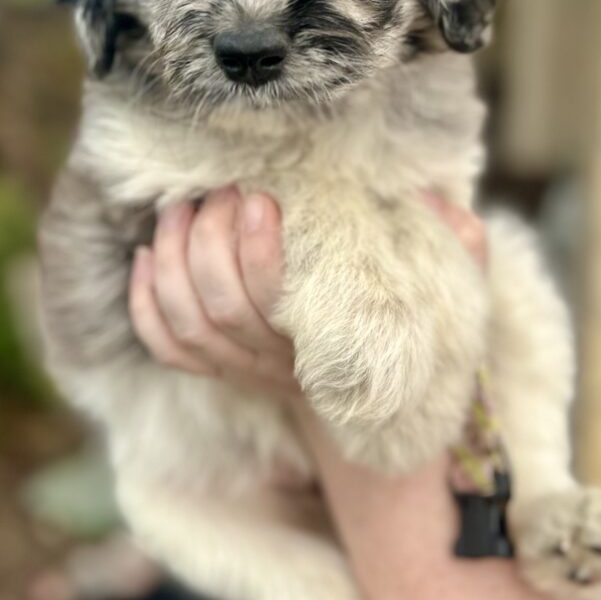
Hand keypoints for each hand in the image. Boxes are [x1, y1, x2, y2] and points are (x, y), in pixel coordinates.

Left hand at [129, 186, 487, 393]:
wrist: (378, 408)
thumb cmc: (410, 331)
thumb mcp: (448, 294)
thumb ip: (455, 250)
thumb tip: (439, 204)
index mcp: (327, 343)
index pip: (271, 300)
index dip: (255, 248)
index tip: (261, 197)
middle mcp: (277, 365)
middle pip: (219, 307)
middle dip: (208, 241)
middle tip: (221, 191)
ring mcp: (243, 371)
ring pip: (185, 321)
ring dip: (172, 260)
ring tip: (182, 209)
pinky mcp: (218, 372)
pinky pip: (165, 346)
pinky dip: (145, 301)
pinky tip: (146, 253)